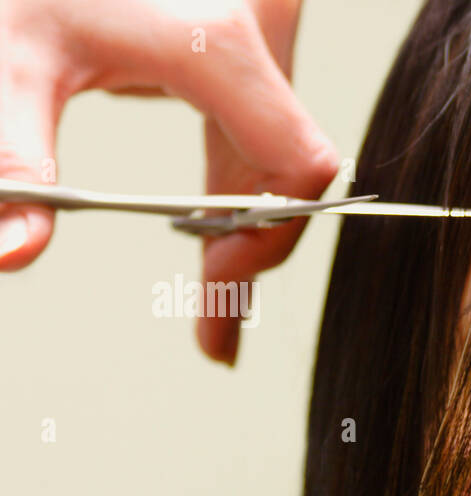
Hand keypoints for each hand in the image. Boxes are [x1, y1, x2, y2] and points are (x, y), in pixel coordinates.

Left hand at [0, 0, 339, 363]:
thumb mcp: (11, 56)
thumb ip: (14, 156)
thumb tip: (12, 252)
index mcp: (218, 45)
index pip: (298, 166)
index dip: (268, 237)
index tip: (211, 290)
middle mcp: (255, 43)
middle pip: (295, 177)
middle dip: (252, 254)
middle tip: (213, 335)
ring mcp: (254, 45)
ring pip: (282, 164)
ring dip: (247, 232)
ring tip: (212, 310)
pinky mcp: (238, 52)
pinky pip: (260, 141)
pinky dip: (236, 196)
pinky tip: (208, 240)